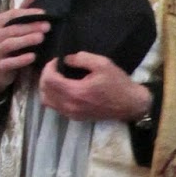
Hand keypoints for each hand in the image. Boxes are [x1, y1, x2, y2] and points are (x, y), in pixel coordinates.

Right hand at [0, 0, 48, 94]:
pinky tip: (33, 56)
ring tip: (41, 38)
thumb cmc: (5, 46)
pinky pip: (9, 62)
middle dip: (30, 27)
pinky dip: (21, 59)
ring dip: (26, 40)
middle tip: (48, 26)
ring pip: (9, 44)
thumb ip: (22, 11)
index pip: (11, 15)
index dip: (28, 13)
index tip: (44, 13)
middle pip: (12, 29)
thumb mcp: (11, 27)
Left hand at [37, 53, 152, 123]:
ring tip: (57, 78)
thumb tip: (65, 60)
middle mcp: (70, 105)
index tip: (57, 61)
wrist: (131, 104)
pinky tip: (63, 88)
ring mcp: (72, 114)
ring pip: (47, 100)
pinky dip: (53, 96)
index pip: (49, 79)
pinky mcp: (75, 117)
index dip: (49, 67)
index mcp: (76, 92)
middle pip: (44, 90)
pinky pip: (55, 107)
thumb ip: (81, 58)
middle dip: (46, 76)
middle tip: (55, 68)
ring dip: (47, 87)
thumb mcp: (103, 64)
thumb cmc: (118, 83)